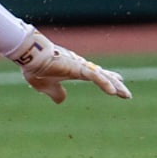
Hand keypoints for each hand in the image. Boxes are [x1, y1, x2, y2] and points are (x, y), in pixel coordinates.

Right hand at [8, 28, 131, 102]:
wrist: (29, 57)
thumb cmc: (36, 68)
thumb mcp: (46, 87)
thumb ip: (55, 93)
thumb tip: (61, 101)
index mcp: (73, 70)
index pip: (94, 76)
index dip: (106, 81)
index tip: (117, 85)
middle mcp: (80, 67)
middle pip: (102, 76)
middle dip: (115, 85)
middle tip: (127, 95)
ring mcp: (80, 66)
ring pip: (102, 77)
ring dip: (114, 86)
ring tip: (126, 95)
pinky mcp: (77, 67)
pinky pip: (94, 76)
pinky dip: (104, 83)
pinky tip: (113, 92)